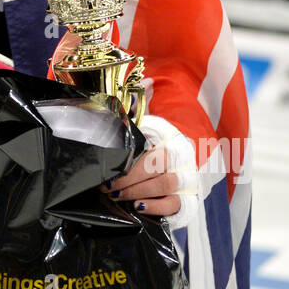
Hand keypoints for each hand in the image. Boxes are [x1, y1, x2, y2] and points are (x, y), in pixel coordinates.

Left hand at [51, 29, 182, 217]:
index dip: (131, 164)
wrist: (167, 172)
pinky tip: (137, 207)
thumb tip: (146, 80)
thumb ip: (138, 108)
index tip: (108, 174)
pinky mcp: (182, 200)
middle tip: (106, 188)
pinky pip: (173, 204)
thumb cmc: (146, 149)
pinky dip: (155, 206)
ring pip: (165, 184)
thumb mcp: (141, 129)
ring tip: (116, 196)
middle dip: (129, 180)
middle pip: (157, 167)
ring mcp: (181, 180)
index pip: (153, 150)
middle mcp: (176, 159)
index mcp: (165, 141)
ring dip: (138, 191)